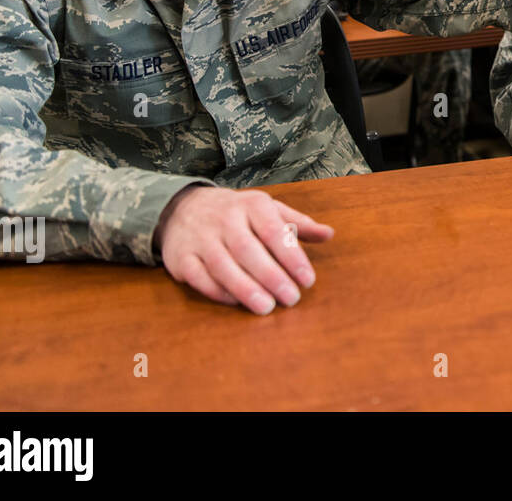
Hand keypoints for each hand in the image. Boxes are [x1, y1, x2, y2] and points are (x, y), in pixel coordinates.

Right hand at [154, 186, 334, 313]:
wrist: (183, 208)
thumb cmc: (237, 214)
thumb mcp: (268, 210)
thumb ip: (298, 224)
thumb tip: (329, 234)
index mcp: (252, 205)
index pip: (273, 230)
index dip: (292, 256)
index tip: (308, 279)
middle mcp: (224, 219)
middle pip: (248, 249)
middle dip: (271, 276)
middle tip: (291, 299)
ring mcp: (200, 239)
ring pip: (223, 265)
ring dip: (245, 288)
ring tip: (266, 307)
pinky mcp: (181, 258)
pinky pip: (200, 278)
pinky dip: (219, 292)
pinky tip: (237, 303)